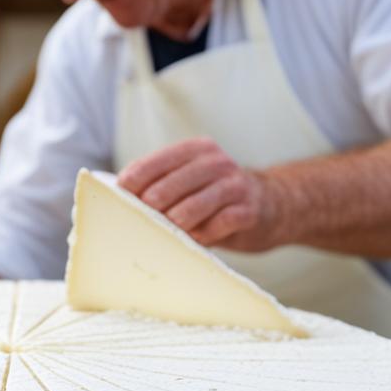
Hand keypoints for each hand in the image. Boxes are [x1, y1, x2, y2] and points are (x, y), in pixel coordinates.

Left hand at [118, 138, 283, 251]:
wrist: (271, 205)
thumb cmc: (214, 197)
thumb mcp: (191, 180)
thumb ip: (162, 184)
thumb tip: (119, 201)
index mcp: (196, 150)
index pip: (157, 162)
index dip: (135, 180)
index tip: (119, 198)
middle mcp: (216, 162)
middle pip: (173, 183)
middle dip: (151, 205)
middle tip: (137, 222)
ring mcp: (235, 185)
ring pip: (195, 205)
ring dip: (175, 223)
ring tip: (164, 233)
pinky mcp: (249, 211)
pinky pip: (219, 224)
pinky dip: (203, 235)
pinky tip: (195, 240)